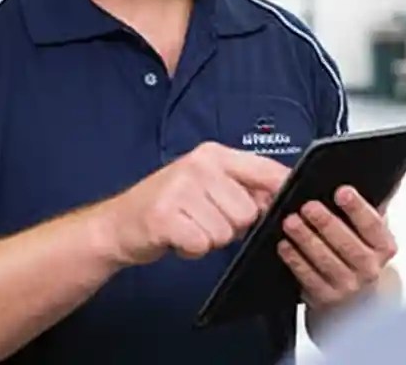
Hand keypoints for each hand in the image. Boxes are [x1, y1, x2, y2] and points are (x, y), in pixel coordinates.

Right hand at [95, 142, 289, 266]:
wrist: (118, 223)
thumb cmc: (168, 206)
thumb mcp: (207, 185)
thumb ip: (244, 187)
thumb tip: (283, 196)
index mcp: (214, 155)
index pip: (266, 170)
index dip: (282, 192)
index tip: (287, 206)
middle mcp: (198, 166)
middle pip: (248, 211)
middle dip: (231, 226)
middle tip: (204, 220)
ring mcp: (180, 189)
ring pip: (226, 232)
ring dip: (209, 240)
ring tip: (188, 227)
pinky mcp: (165, 216)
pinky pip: (202, 245)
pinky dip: (191, 250)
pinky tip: (177, 238)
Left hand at [277, 186, 397, 310]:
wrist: (352, 295)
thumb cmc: (355, 249)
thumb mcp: (366, 228)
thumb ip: (365, 206)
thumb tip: (372, 177)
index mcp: (383, 247)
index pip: (373, 225)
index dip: (358, 208)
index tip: (342, 191)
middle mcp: (370, 268)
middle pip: (349, 245)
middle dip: (327, 223)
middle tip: (308, 206)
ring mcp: (349, 286)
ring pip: (327, 262)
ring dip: (307, 240)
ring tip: (291, 222)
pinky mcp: (327, 299)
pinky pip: (309, 279)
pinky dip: (296, 261)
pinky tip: (285, 245)